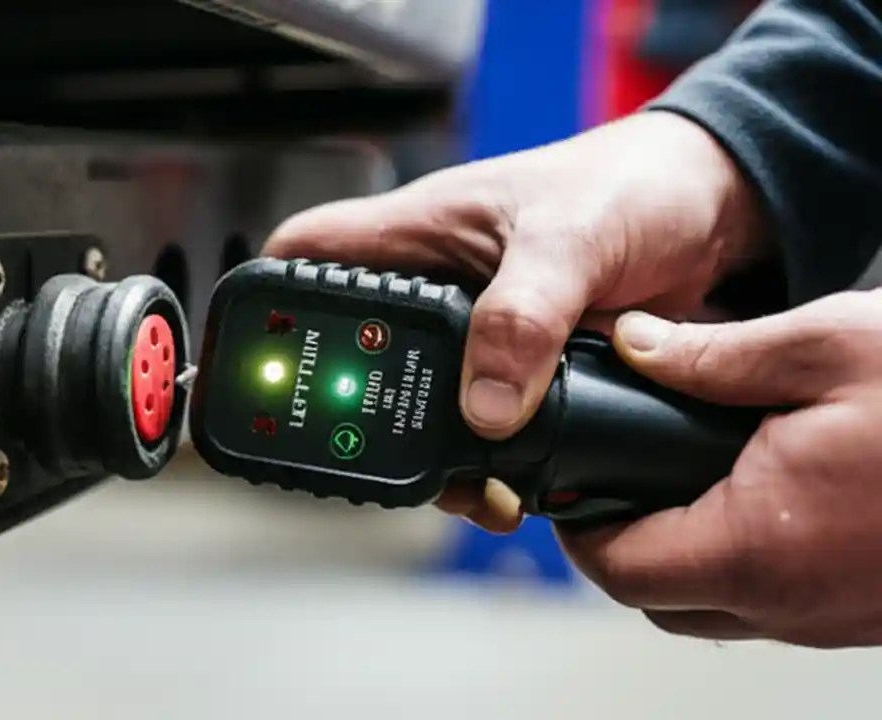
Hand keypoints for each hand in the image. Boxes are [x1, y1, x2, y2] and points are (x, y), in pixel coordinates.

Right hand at [262, 111, 768, 530]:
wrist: (718, 218)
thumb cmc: (633, 186)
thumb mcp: (572, 240)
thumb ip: (525, 317)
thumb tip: (485, 407)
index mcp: (420, 234)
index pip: (306, 256)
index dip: (269, 303)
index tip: (260, 359)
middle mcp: (435, 289)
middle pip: (350, 355)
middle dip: (352, 411)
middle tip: (370, 452)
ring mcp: (474, 338)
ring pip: (413, 406)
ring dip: (427, 455)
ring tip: (462, 486)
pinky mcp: (518, 376)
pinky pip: (480, 434)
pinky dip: (485, 468)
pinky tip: (506, 486)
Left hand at [562, 290, 881, 647]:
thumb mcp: (826, 348)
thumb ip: (710, 356)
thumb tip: (631, 344)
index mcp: (758, 547)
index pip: (619, 569)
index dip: (580, 526)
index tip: (578, 474)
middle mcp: (791, 605)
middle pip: (657, 598)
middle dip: (626, 541)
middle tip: (627, 467)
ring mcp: (836, 621)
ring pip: (716, 608)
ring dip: (684, 553)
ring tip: (689, 472)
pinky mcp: (870, 614)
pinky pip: (776, 604)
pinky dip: (746, 561)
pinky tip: (760, 493)